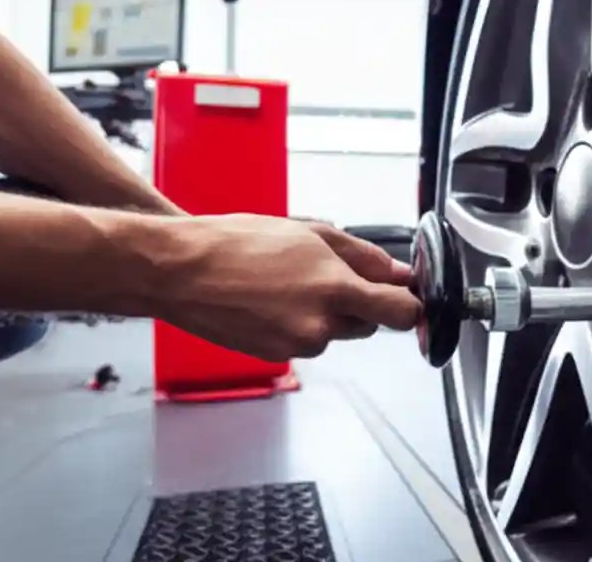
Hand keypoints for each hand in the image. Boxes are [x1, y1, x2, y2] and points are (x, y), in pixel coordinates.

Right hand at [155, 214, 419, 360]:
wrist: (181, 270)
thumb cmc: (237, 244)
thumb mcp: (311, 233)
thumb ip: (363, 256)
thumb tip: (399, 273)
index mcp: (335, 289)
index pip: (401, 313)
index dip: (410, 305)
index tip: (409, 296)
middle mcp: (320, 326)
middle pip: (370, 325)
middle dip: (360, 303)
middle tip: (327, 275)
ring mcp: (297, 346)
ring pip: (335, 334)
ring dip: (326, 314)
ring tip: (287, 284)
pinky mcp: (276, 358)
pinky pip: (305, 341)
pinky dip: (298, 324)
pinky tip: (271, 301)